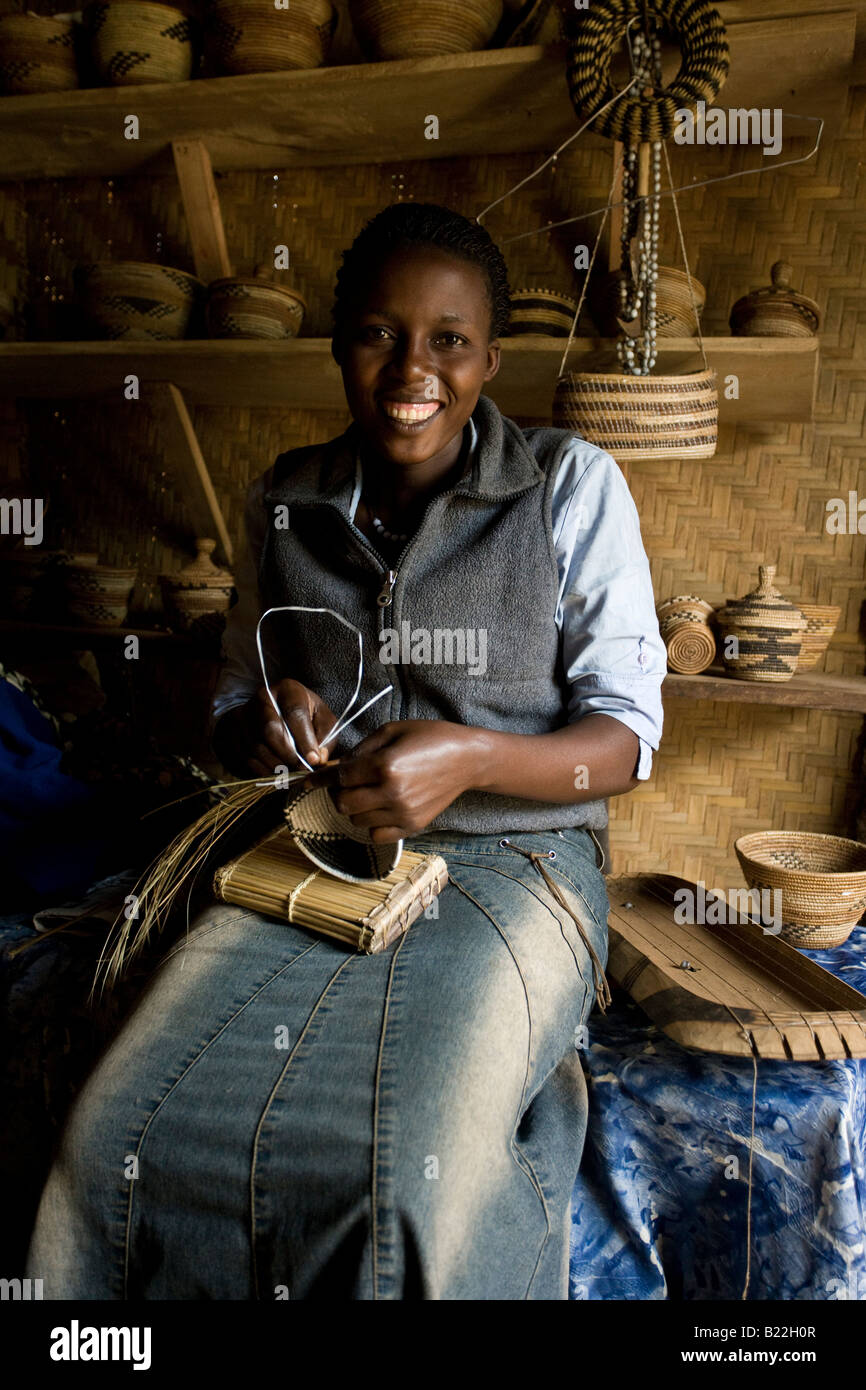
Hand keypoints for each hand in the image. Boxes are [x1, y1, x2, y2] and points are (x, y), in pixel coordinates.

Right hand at [214, 679, 338, 778]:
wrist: (276, 712)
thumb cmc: (306, 717)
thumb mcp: (322, 720)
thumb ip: (326, 737)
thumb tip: (318, 759)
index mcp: (288, 689)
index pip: (294, 713)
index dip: (305, 740)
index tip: (314, 760)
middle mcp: (262, 698)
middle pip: (271, 730)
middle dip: (289, 756)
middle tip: (302, 770)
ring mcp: (244, 715)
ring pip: (257, 748)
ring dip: (277, 766)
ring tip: (292, 774)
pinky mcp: (234, 733)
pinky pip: (247, 758)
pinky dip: (264, 771)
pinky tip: (277, 774)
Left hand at [322, 720, 481, 842]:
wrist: (467, 759)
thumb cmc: (430, 738)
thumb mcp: (392, 731)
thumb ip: (361, 749)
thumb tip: (337, 766)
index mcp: (385, 766)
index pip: (340, 777)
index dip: (321, 778)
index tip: (309, 781)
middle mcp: (392, 793)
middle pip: (343, 803)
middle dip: (337, 793)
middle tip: (344, 784)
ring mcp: (403, 813)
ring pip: (357, 821)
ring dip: (355, 808)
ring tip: (366, 793)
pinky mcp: (412, 826)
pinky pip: (376, 835)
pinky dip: (371, 825)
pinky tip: (378, 809)